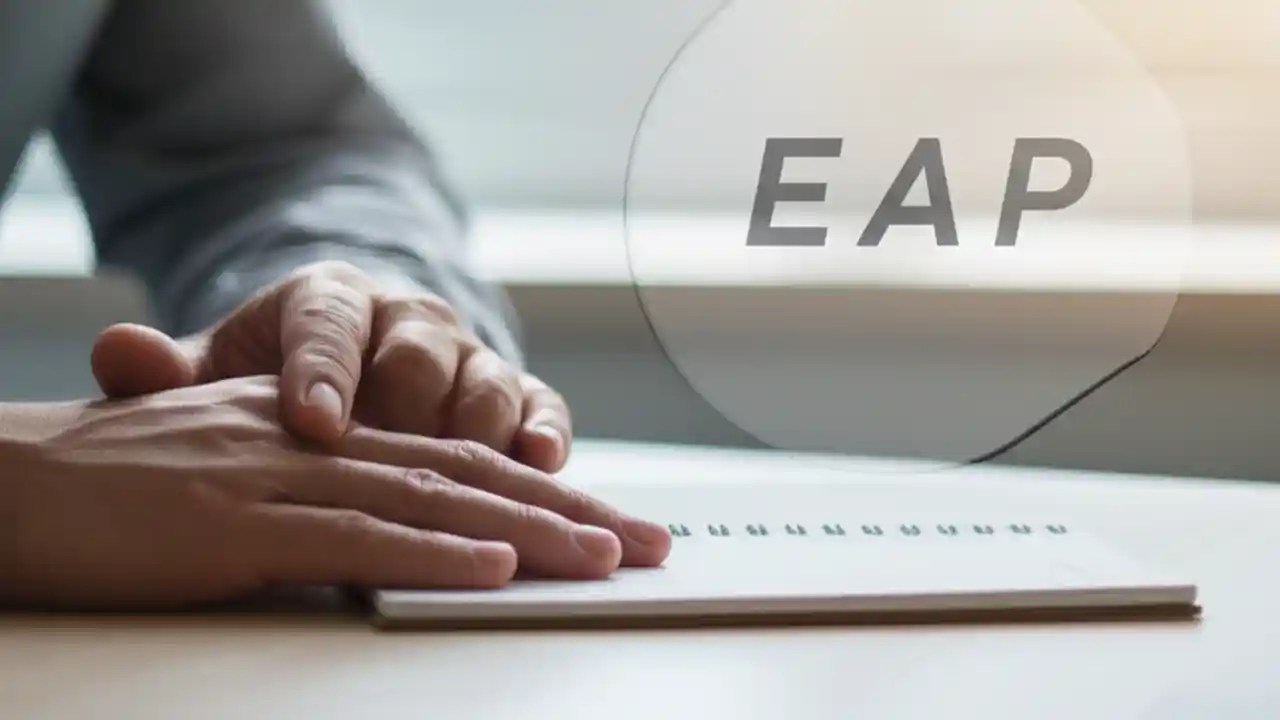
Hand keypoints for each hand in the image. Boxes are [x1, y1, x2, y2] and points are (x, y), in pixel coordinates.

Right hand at [0, 377, 668, 608]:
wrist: (13, 481)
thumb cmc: (113, 488)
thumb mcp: (231, 478)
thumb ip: (309, 499)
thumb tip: (381, 539)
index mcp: (320, 430)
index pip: (452, 456)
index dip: (538, 487)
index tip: (606, 522)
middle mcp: (316, 440)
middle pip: (467, 470)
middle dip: (566, 507)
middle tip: (645, 541)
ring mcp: (280, 476)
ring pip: (431, 498)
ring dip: (526, 530)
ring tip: (604, 556)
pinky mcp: (237, 523)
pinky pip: (354, 536)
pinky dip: (433, 550)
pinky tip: (493, 566)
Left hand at [89, 261, 570, 471]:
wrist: (359, 354)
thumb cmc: (284, 373)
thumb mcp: (225, 368)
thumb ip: (174, 371)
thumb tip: (119, 354)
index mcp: (331, 299)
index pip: (327, 324)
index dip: (323, 371)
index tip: (313, 421)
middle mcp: (408, 320)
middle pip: (417, 353)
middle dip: (403, 406)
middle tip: (384, 460)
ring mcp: (466, 356)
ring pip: (483, 382)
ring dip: (476, 430)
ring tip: (462, 474)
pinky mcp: (514, 391)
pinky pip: (540, 405)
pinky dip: (544, 432)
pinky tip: (540, 464)